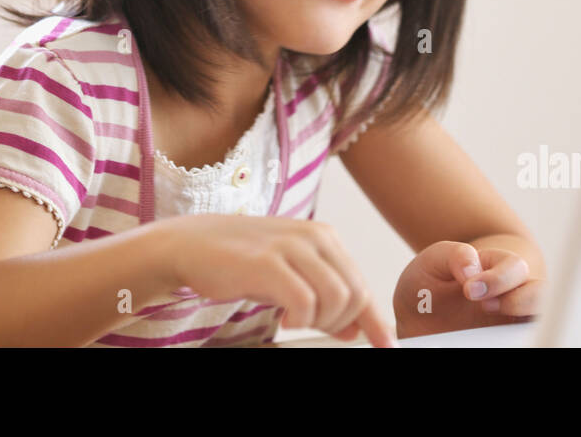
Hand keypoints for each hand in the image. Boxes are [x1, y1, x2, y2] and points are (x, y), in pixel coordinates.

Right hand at [161, 215, 396, 346]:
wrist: (192, 243)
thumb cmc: (242, 261)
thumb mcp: (289, 276)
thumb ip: (323, 297)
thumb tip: (356, 329)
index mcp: (324, 237)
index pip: (363, 284)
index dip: (376, 320)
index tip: (388, 345)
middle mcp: (314, 236)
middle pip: (356, 294)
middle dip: (340, 322)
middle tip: (310, 326)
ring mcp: (291, 246)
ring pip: (337, 298)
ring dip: (319, 321)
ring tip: (292, 319)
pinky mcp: (268, 262)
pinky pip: (305, 302)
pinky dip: (300, 318)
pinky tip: (283, 318)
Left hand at [392, 240, 545, 338]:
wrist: (413, 317)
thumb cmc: (428, 282)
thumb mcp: (434, 260)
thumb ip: (456, 255)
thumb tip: (473, 270)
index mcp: (496, 268)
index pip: (515, 268)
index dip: (498, 279)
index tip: (469, 290)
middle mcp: (511, 294)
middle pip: (540, 294)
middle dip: (521, 300)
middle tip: (485, 306)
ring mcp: (508, 321)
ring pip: (538, 320)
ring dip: (525, 322)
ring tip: (493, 331)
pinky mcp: (503, 340)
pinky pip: (522, 339)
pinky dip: (521, 339)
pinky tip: (494, 341)